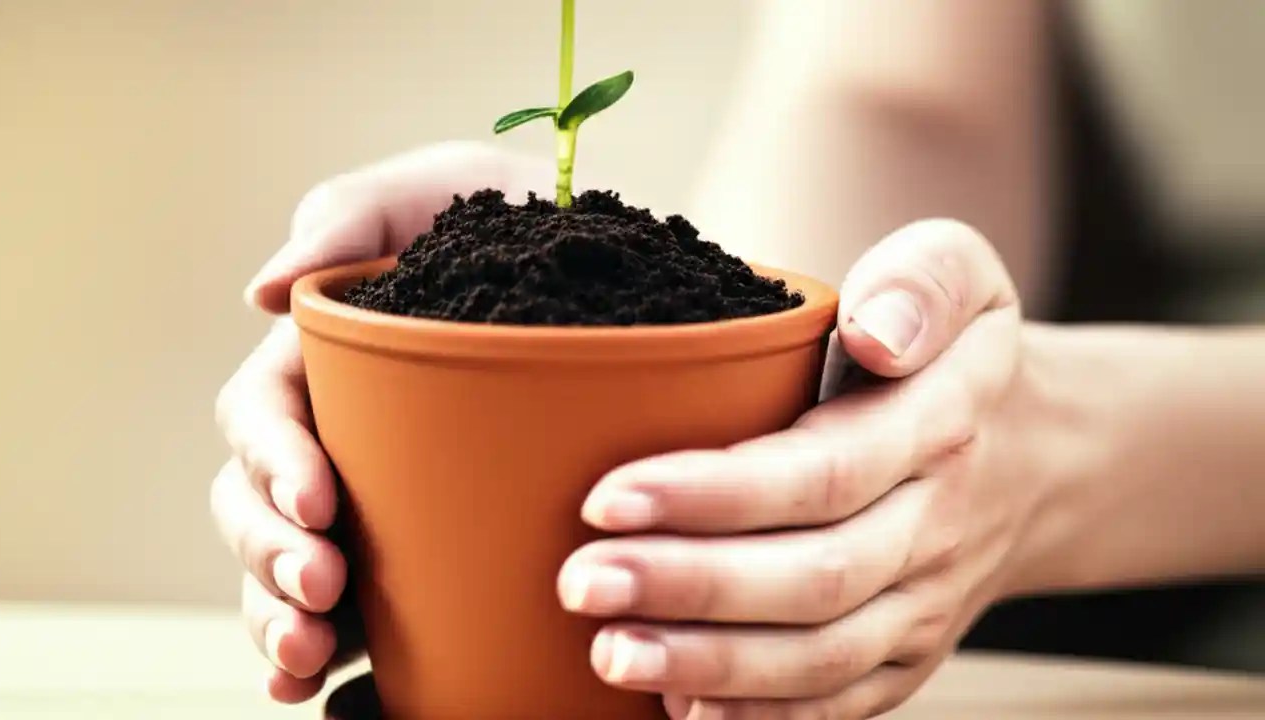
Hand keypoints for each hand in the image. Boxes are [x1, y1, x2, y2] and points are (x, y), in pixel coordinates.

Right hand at [210, 142, 552, 702]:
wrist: (599, 259)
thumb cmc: (508, 216)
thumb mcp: (432, 190)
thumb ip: (346, 216)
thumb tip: (256, 290)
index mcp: (321, 362)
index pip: (263, 419)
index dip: (272, 466)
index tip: (320, 504)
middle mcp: (337, 435)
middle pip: (262, 508)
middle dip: (271, 560)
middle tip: (319, 595)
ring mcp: (376, 493)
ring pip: (293, 569)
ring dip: (282, 619)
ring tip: (308, 658)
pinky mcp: (428, 537)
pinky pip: (363, 605)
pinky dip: (332, 651)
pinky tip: (324, 685)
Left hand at [559, 219, 1046, 717]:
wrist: (1041, 458)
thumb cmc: (961, 356)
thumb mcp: (964, 273)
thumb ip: (921, 281)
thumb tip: (875, 331)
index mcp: (937, 426)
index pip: (824, 471)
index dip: (715, 493)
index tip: (611, 495)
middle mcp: (935, 527)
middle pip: (812, 577)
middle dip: (689, 587)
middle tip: (583, 581)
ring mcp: (926, 603)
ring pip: (820, 654)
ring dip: (710, 666)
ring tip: (612, 651)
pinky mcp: (909, 654)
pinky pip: (841, 701)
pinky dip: (762, 719)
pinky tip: (680, 712)